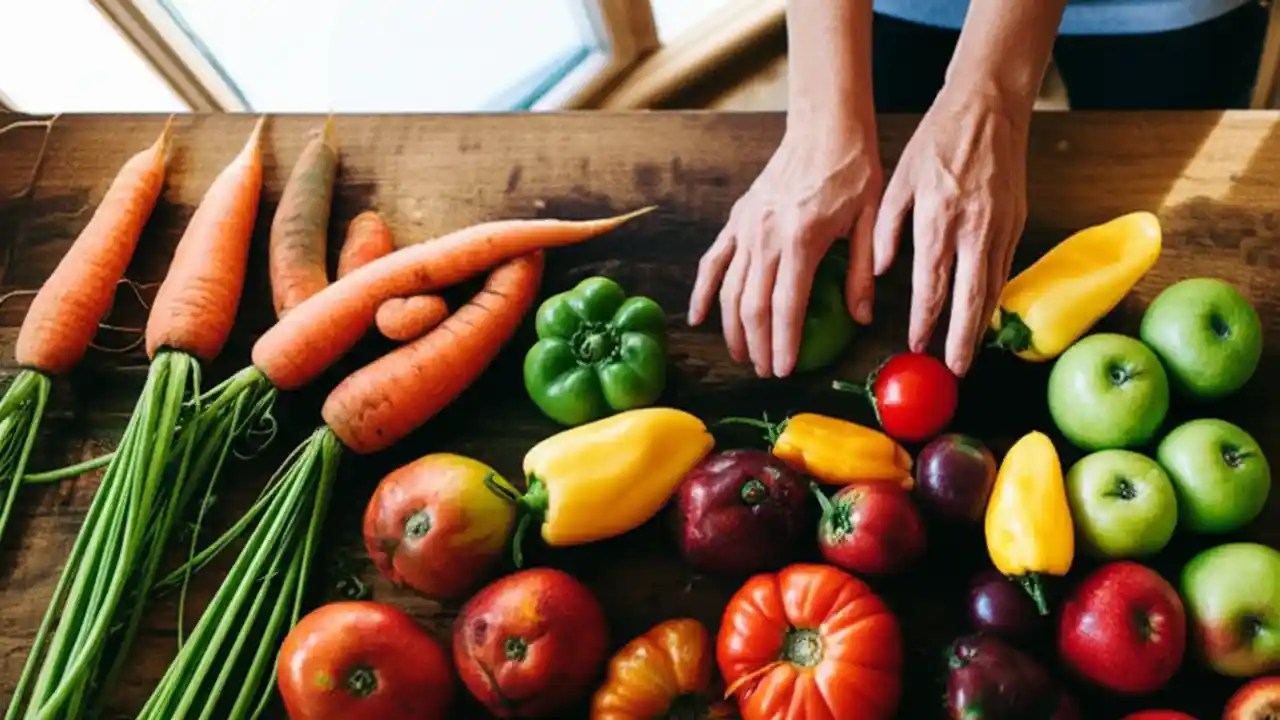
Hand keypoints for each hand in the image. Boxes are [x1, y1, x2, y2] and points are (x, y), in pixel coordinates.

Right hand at [687, 125, 881, 377]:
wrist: (824, 127)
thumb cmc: (854, 171)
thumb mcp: (869, 222)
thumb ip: (861, 273)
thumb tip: (859, 317)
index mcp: (803, 240)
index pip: (787, 305)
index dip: (783, 344)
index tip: (784, 371)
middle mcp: (767, 237)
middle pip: (753, 305)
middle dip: (758, 345)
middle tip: (767, 372)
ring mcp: (747, 228)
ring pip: (729, 289)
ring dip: (733, 328)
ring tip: (743, 355)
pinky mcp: (738, 220)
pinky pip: (713, 261)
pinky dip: (703, 291)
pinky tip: (698, 317)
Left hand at [873, 87, 1029, 375]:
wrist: (989, 108)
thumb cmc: (936, 141)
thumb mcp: (898, 181)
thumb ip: (886, 230)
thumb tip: (881, 273)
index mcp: (938, 219)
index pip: (931, 285)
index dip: (926, 321)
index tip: (917, 345)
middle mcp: (974, 229)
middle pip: (970, 298)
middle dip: (962, 339)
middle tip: (956, 370)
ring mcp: (1001, 227)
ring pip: (993, 288)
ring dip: (981, 325)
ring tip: (970, 354)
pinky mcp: (1017, 222)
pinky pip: (1005, 269)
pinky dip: (995, 297)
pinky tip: (985, 315)